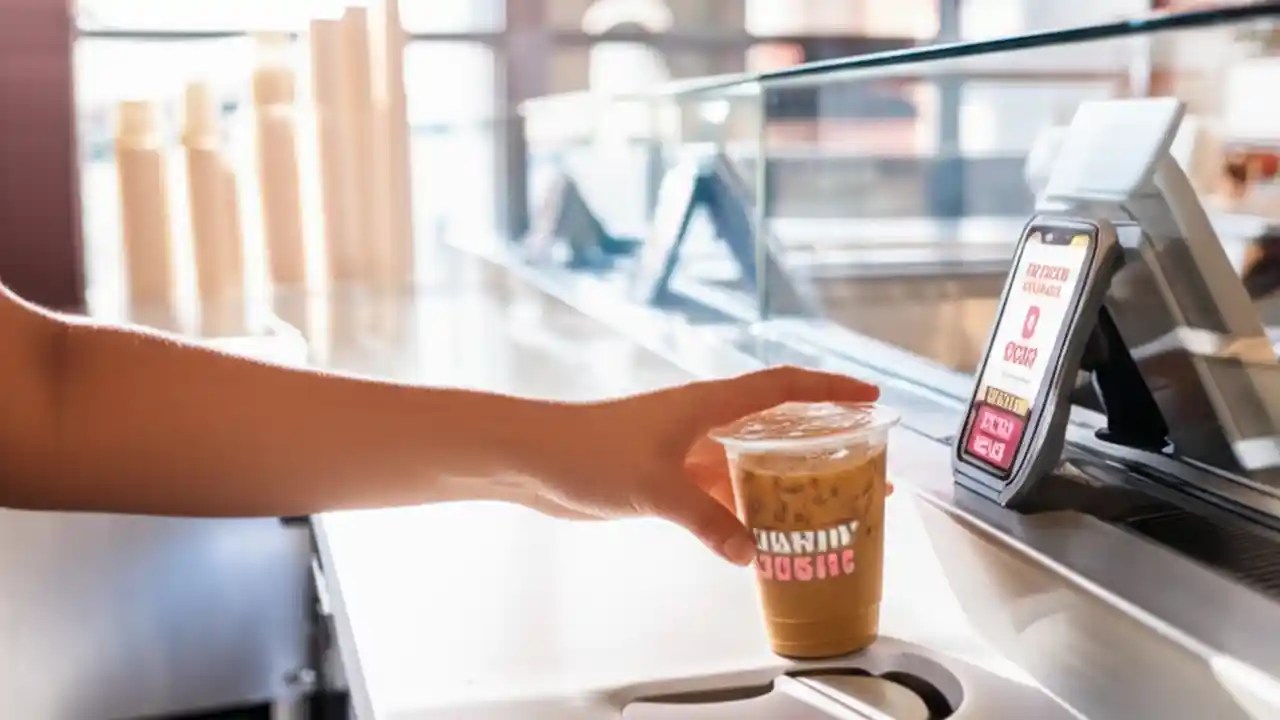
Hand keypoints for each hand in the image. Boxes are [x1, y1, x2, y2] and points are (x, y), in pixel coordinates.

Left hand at [523, 366, 878, 564]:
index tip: (871, 398)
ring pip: (751, 464)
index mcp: (707, 403)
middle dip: (823, 444)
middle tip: (866, 469)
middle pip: (777, 427)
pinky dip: (746, 511)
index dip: (830, 390)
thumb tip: (751, 551)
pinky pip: (722, 493)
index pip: (783, 386)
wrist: (531, 458)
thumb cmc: (586, 450)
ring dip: (787, 482)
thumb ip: (706, 519)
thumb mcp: (654, 486)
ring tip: (829, 506)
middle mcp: (702, 422)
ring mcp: (685, 450)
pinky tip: (763, 537)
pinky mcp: (666, 478)